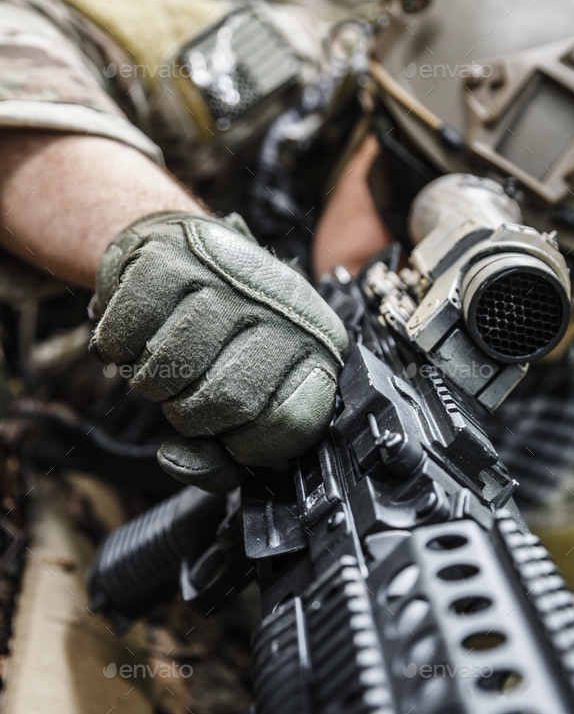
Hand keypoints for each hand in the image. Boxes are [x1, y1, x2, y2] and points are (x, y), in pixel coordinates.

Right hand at [91, 211, 347, 491]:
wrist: (181, 251)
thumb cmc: (217, 337)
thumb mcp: (238, 399)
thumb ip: (218, 456)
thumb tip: (176, 462)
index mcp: (318, 346)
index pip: (290, 424)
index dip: (245, 445)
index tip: (228, 432)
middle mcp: (282, 304)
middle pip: (226, 402)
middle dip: (188, 412)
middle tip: (184, 388)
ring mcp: (227, 275)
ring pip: (170, 370)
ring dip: (148, 380)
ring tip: (161, 355)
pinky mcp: (169, 257)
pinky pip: (125, 337)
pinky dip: (116, 346)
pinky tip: (138, 330)